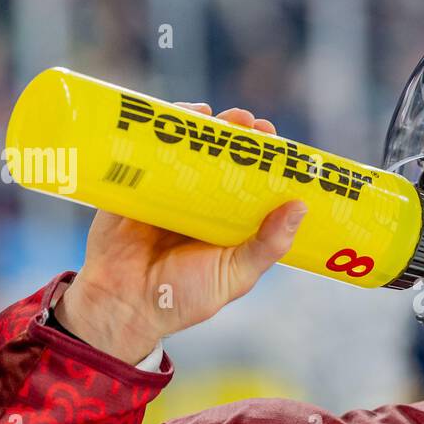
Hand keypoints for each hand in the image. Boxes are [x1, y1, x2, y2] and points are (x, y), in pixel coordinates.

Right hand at [55, 104, 305, 363]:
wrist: (124, 305)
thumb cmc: (183, 297)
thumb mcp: (235, 274)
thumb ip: (268, 244)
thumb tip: (300, 207)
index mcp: (228, 221)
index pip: (253, 184)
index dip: (268, 163)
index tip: (281, 147)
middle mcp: (200, 201)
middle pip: (223, 158)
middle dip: (241, 136)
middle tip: (254, 125)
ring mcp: (167, 189)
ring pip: (190, 148)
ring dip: (210, 127)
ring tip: (228, 118)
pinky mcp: (135, 182)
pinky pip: (151, 149)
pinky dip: (167, 129)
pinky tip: (186, 117)